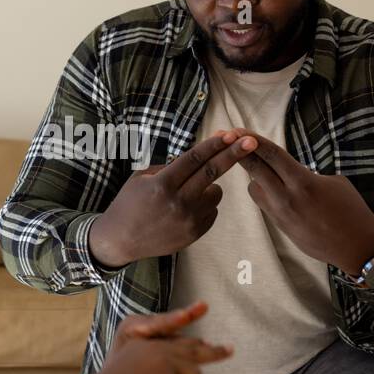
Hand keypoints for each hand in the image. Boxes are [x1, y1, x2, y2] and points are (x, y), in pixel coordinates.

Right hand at [88, 131, 256, 267]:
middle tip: (251, 141)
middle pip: (212, 173)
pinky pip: (212, 210)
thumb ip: (171, 165)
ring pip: (215, 193)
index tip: (230, 133)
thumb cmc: (130, 202)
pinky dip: (204, 204)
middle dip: (234, 154)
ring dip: (209, 185)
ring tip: (186, 192)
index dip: (213, 145)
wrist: (121, 240)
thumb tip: (203, 151)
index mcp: (161, 185)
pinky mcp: (194, 233)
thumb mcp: (142, 178)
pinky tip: (184, 209)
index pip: (193, 159)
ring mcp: (188, 220)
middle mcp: (177, 203)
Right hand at [97, 301, 231, 373]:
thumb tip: (186, 370)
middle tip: (230, 349)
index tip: (206, 343)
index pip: (178, 341)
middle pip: (195, 350)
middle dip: (214, 352)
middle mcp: (158, 348)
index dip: (194, 345)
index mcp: (146, 343)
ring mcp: (165, 362)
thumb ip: (155, 368)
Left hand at [231, 130, 373, 275]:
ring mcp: (280, 214)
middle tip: (226, 140)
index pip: (271, 155)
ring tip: (258, 164)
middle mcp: (287, 198)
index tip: (237, 129)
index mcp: (303, 182)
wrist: (355, 248)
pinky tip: (271, 185)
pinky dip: (264, 191)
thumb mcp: (334, 182)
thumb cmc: (351, 211)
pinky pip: (264, 203)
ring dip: (254, 175)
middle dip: (238, 152)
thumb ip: (306, 174)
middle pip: (254, 169)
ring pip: (254, 188)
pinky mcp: (280, 226)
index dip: (252, 140)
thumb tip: (288, 170)